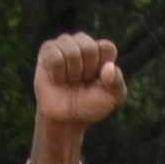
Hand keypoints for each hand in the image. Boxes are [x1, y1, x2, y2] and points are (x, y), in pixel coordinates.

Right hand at [29, 32, 124, 163]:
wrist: (67, 119)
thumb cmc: (90, 106)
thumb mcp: (112, 98)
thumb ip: (117, 83)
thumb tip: (107, 69)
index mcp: (100, 51)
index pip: (107, 48)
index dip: (103, 69)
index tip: (97, 82)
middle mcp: (82, 44)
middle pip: (89, 47)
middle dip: (86, 71)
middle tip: (80, 84)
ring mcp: (63, 45)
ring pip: (71, 50)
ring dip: (71, 73)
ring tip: (68, 82)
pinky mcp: (46, 52)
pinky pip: (55, 55)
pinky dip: (57, 71)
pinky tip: (57, 79)